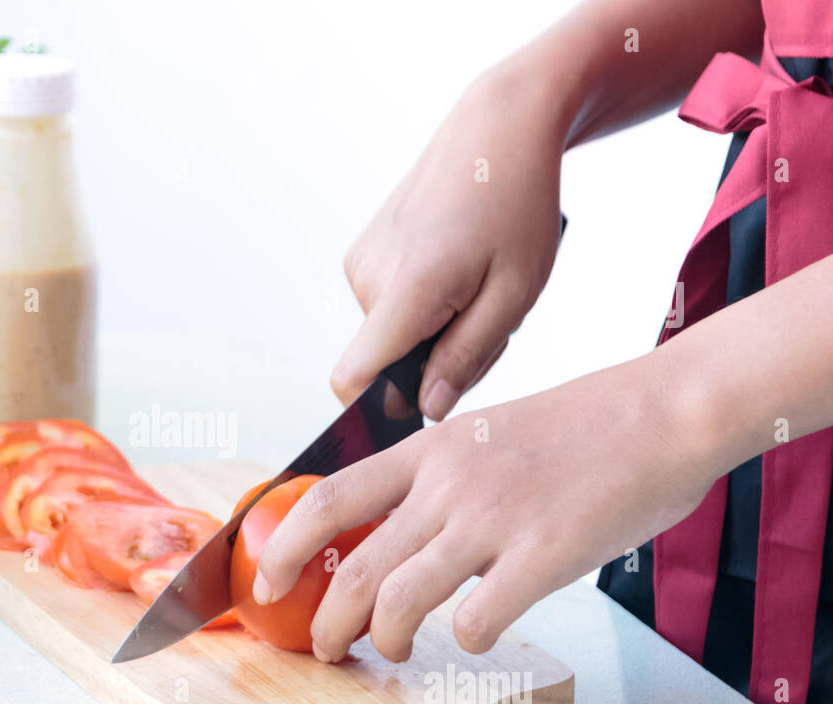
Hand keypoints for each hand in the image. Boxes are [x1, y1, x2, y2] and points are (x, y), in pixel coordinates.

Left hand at [252, 354, 718, 660]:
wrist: (665, 409)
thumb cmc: (584, 425)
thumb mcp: (486, 431)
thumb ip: (439, 475)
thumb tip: (396, 525)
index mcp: (430, 448)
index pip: (328, 498)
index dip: (286, 547)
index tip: (268, 581)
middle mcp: (448, 483)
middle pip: (355, 567)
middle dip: (326, 621)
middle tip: (325, 647)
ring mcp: (494, 518)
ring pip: (400, 600)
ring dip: (386, 640)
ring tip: (392, 651)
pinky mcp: (544, 555)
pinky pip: (478, 619)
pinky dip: (469, 642)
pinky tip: (479, 636)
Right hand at [333, 67, 566, 418]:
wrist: (495, 128)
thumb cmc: (515, 205)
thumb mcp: (514, 294)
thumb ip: (465, 359)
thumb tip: (425, 410)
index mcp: (407, 291)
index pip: (352, 380)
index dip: (381, 407)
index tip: (426, 402)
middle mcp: (368, 279)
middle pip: (385, 363)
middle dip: (434, 361)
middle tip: (487, 317)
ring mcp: (360, 263)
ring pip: (389, 335)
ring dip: (434, 329)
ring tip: (476, 283)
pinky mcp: (362, 254)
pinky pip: (388, 307)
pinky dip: (422, 305)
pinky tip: (456, 266)